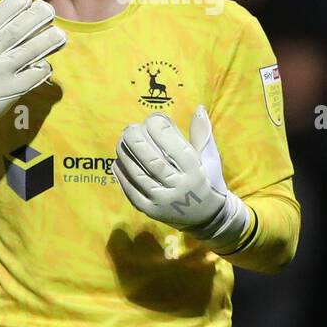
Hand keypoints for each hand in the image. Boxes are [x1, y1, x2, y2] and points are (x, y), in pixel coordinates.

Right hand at [0, 0, 65, 167]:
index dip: (12, 3)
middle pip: (16, 31)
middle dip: (35, 17)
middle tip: (48, 10)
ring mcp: (2, 73)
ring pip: (30, 51)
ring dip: (47, 40)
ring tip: (59, 34)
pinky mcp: (14, 90)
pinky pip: (35, 74)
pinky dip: (44, 67)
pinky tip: (47, 62)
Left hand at [112, 104, 250, 251]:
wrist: (207, 217)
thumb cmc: (207, 180)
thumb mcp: (209, 158)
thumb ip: (201, 134)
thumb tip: (199, 108)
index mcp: (195, 172)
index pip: (175, 148)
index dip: (161, 131)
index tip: (152, 119)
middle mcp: (179, 187)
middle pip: (153, 161)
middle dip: (137, 141)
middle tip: (130, 128)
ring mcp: (162, 200)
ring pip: (138, 175)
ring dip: (126, 155)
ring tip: (121, 140)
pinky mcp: (149, 210)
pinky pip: (130, 190)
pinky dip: (121, 174)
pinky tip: (117, 161)